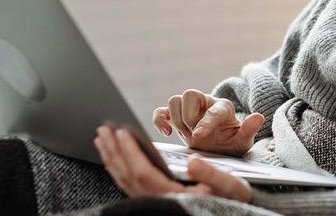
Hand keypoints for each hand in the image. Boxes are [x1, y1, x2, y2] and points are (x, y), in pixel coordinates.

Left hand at [94, 125, 252, 202]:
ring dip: (112, 157)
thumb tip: (192, 160)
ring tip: (103, 138)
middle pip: (128, 175)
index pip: (144, 173)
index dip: (131, 152)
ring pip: (125, 180)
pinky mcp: (153, 200)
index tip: (122, 132)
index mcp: (173, 197)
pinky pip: (128, 183)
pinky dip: (118, 167)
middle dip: (115, 150)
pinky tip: (114, 156)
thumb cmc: (232, 199)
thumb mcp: (230, 185)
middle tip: (104, 129)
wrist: (232, 214)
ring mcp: (153, 202)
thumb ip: (211, 174)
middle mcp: (159, 201)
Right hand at [152, 89, 264, 156]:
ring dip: (177, 120)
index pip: (214, 109)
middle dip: (189, 117)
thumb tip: (258, 117)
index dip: (206, 122)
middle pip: (189, 94)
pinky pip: (161, 111)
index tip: (199, 136)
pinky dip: (160, 120)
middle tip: (195, 135)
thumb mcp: (242, 141)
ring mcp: (189, 109)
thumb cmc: (231, 143)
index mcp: (223, 108)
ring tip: (187, 135)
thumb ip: (248, 130)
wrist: (219, 147)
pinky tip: (167, 132)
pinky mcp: (175, 117)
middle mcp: (205, 103)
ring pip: (174, 100)